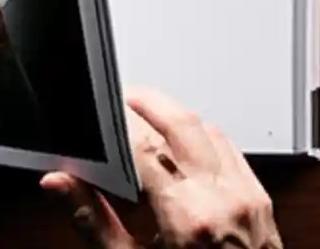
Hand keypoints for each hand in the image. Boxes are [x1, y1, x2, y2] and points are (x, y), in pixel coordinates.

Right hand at [41, 87, 281, 248]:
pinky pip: (230, 147)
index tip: (99, 116)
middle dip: (146, 101)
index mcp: (187, 218)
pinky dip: (202, 135)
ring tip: (147, 116)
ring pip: (207, 128)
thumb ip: (93, 221)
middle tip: (120, 99)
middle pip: (181, 122)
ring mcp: (246, 195)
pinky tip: (182, 141)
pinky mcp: (260, 198)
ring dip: (175, 115)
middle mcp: (222, 198)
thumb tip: (58, 183)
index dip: (118, 122)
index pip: (145, 146)